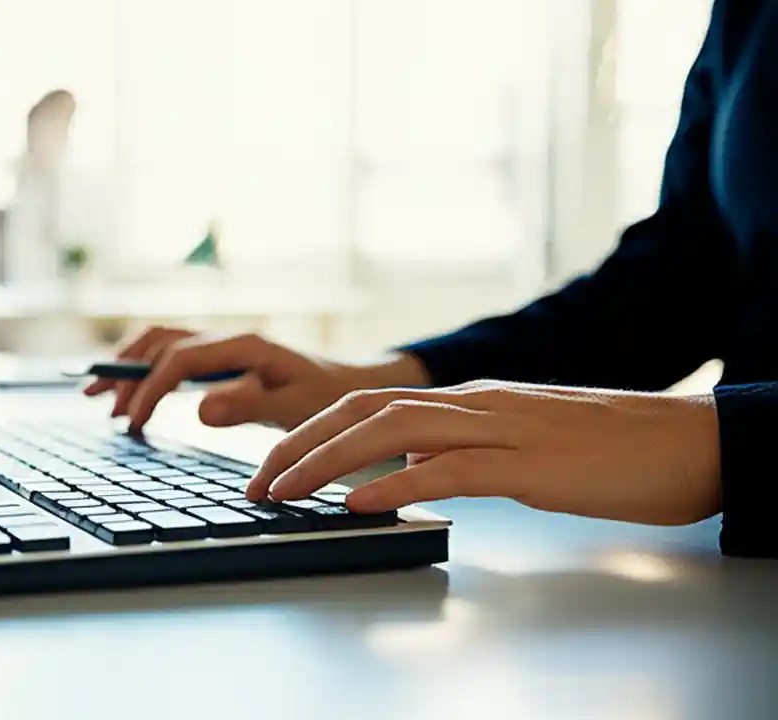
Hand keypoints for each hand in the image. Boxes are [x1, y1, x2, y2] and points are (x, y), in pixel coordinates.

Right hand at [83, 326, 429, 431]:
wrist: (352, 385)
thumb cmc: (325, 396)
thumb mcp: (291, 406)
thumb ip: (246, 407)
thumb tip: (198, 408)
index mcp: (242, 345)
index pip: (178, 360)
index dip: (149, 390)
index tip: (132, 423)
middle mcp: (227, 337)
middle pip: (159, 342)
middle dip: (124, 372)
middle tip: (98, 404)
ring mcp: (222, 344)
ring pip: (160, 342)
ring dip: (128, 365)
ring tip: (99, 396)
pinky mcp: (222, 356)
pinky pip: (172, 352)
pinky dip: (144, 366)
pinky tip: (131, 391)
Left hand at [246, 380, 722, 525]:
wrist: (684, 441)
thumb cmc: (604, 449)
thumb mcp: (516, 443)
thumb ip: (462, 450)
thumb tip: (409, 473)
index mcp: (466, 400)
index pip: (369, 404)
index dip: (312, 431)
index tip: (272, 464)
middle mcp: (471, 404)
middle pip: (363, 411)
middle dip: (299, 445)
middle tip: (257, 484)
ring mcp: (498, 428)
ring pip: (392, 431)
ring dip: (327, 463)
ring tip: (283, 492)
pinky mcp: (527, 463)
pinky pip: (449, 470)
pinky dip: (395, 485)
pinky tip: (356, 505)